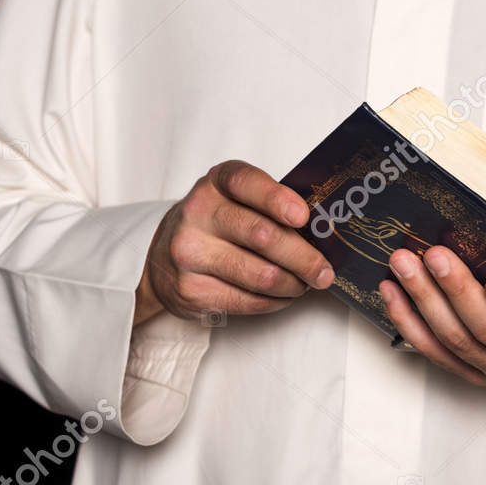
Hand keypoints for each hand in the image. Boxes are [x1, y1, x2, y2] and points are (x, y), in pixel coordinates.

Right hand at [136, 160, 335, 324]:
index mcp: (215, 183)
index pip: (245, 182)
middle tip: (324, 271)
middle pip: (262, 236)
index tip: (304, 217)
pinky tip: (282, 295)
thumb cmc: (214, 225)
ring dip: (293, 284)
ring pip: (260, 275)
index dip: (277, 199)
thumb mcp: (234, 199)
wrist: (162, 259)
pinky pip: (248, 302)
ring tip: (304, 284)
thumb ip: (269, 205)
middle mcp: (197, 214)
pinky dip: (275, 301)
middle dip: (303, 258)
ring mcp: (190, 254)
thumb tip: (322, 232)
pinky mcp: (191, 291)